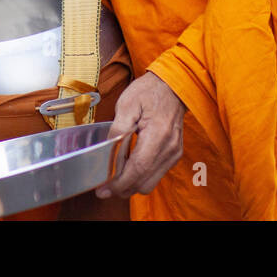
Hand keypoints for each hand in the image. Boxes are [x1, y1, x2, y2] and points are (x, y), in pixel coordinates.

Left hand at [96, 72, 184, 198]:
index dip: (119, 183)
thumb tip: (107, 153)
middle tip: (104, 184)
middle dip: (122, 188)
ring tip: (115, 175)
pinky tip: (129, 165)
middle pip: (144, 183)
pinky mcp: (174, 155)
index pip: (138, 169)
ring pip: (150, 183)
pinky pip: (156, 175)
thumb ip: (117, 130)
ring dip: (132, 184)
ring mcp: (173, 153)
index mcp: (157, 135)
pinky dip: (141, 175)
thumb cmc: (148, 92)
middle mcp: (169, 149)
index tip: (103, 190)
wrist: (172, 86)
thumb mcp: (126, 105)